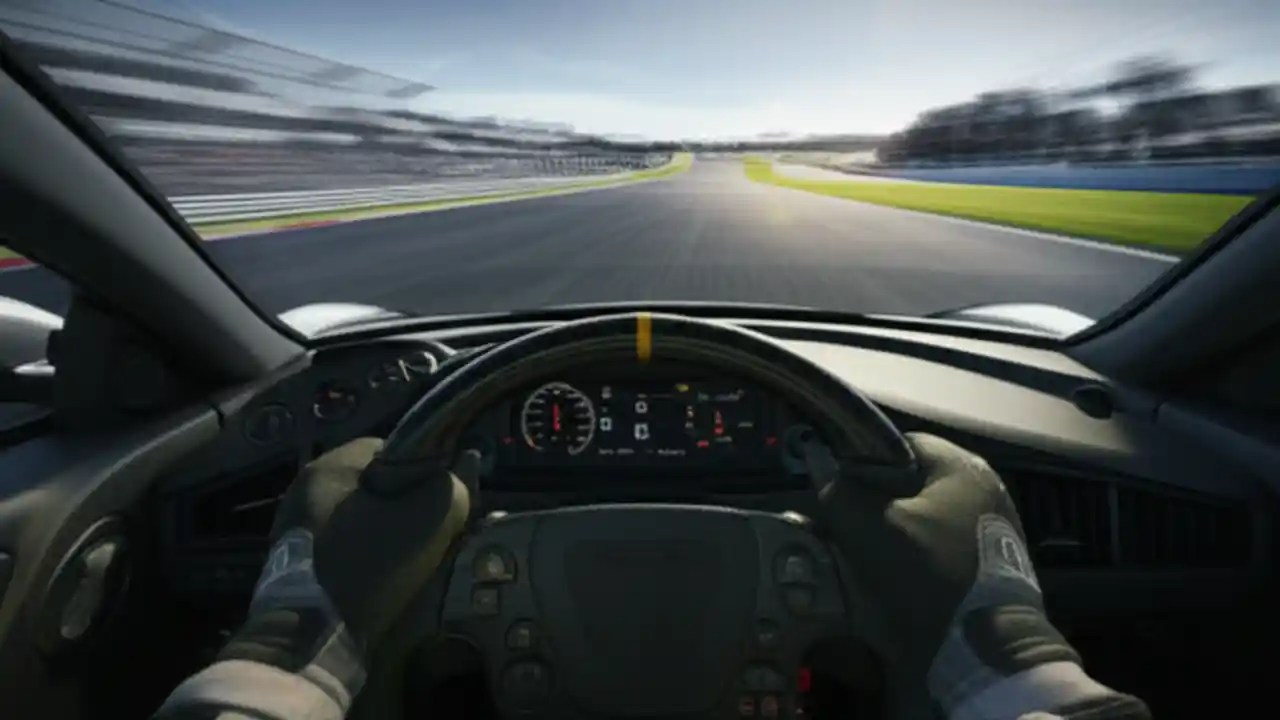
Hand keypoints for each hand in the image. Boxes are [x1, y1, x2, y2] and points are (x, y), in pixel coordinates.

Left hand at [220, 438, 473, 707]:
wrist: (311, 635)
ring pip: (354, 517)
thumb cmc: (369, 564)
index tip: (436, 505)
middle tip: (422, 537)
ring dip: (379, 534)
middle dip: (400, 507)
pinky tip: (372, 580)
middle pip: (371, 485)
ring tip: (399, 564)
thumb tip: (464, 467)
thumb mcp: (430, 519)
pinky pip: (337, 545)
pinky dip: (358, 557)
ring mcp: (290, 525)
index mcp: (329, 465)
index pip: (389, 449)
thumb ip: (454, 486)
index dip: (421, 474)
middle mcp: (302, 487)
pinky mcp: (288, 562)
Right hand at [810, 432, 1078, 711]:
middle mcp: (986, 487)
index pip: (901, 444)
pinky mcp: (995, 561)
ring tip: (871, 557)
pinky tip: (901, 579)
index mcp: (964, 467)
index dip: (865, 464)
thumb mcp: (872, 530)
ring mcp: (995, 526)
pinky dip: (919, 556)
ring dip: (897, 533)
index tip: (844, 494)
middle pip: (913, 482)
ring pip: (927, 515)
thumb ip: (840, 493)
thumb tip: (817, 464)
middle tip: (853, 528)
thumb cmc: (931, 574)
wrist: (984, 648)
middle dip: (880, 503)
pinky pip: (944, 544)